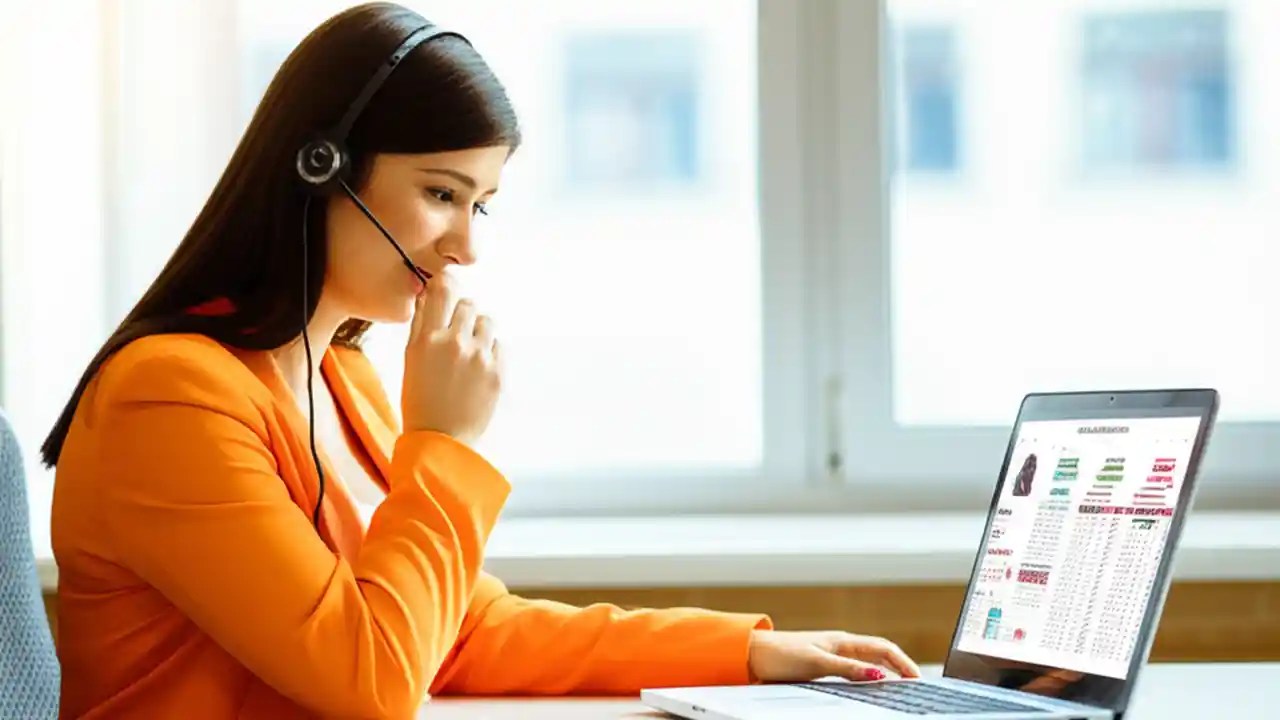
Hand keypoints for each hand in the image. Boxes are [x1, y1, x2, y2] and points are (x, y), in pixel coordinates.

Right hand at [401, 275, 502, 443]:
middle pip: (469, 303)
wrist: (441, 440)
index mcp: (429, 339)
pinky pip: (499, 345)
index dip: (445, 284)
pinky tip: (477, 369)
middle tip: (456, 332)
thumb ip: (421, 325)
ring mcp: (480, 358)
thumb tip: (429, 295)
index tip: (445, 289)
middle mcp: (456, 343)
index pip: (443, 289)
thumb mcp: (410, 359)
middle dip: (462, 314)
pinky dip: (490, 351)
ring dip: (479, 331)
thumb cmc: (420, 400)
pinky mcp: (498, 372)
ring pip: (487, 322)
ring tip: (468, 352)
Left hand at [747, 630, 920, 683]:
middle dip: (900, 666)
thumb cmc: (781, 654)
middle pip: (880, 653)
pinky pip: (855, 670)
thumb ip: (847, 669)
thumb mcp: (817, 663)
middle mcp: (841, 646)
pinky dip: (869, 677)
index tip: (917, 679)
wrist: (754, 655)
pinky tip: (871, 687)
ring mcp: (833, 655)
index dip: (903, 663)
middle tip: (916, 684)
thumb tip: (878, 675)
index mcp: (843, 641)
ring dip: (887, 671)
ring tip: (901, 686)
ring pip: (869, 661)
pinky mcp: (823, 666)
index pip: (884, 648)